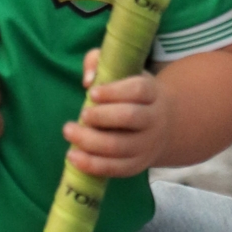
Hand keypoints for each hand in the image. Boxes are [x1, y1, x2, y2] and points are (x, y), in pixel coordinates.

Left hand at [62, 49, 175, 177]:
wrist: (163, 124)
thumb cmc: (130, 94)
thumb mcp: (122, 72)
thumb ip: (98, 62)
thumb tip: (87, 80)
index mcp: (152, 93)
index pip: (138, 90)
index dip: (114, 91)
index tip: (92, 92)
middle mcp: (154, 119)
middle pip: (130, 118)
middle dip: (102, 117)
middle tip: (82, 114)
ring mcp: (148, 145)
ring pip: (121, 147)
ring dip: (91, 142)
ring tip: (68, 131)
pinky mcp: (138, 165)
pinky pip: (116, 169)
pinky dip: (93, 165)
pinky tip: (73, 156)